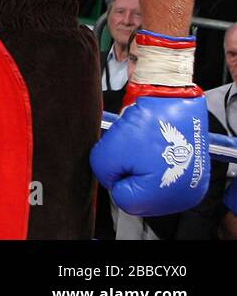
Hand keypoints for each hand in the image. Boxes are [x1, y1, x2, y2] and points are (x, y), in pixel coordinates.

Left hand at [90, 81, 210, 216]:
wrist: (172, 97)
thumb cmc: (148, 123)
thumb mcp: (108, 152)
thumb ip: (102, 173)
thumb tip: (110, 179)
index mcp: (163, 197)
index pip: (123, 198)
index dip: (114, 175)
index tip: (120, 156)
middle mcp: (182, 197)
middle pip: (138, 194)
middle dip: (128, 172)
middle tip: (133, 149)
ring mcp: (190, 184)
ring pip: (149, 183)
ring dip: (141, 166)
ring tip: (146, 145)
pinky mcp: (192, 171)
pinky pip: (163, 173)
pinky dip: (154, 161)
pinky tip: (155, 146)